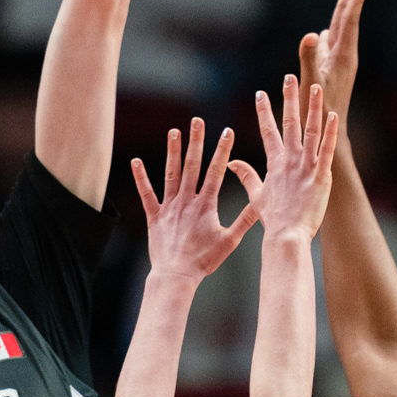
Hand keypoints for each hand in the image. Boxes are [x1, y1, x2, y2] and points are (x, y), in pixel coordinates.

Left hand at [133, 118, 258, 282]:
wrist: (176, 275)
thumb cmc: (203, 261)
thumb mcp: (230, 241)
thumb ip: (245, 220)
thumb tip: (261, 204)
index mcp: (206, 205)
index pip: (216, 172)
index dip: (222, 150)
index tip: (227, 131)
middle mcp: (187, 201)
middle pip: (192, 166)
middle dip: (196, 141)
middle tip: (197, 121)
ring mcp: (169, 207)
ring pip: (171, 174)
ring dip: (172, 152)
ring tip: (174, 131)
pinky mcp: (154, 216)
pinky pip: (146, 194)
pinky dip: (140, 178)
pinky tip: (135, 161)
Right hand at [230, 77, 337, 242]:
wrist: (287, 236)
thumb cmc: (274, 219)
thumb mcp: (257, 195)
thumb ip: (246, 176)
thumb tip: (232, 163)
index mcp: (274, 163)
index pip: (268, 131)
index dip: (264, 111)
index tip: (260, 93)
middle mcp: (289, 160)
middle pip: (289, 123)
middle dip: (289, 98)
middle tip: (289, 77)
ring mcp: (306, 166)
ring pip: (310, 130)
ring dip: (312, 107)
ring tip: (315, 86)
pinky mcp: (321, 176)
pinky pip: (327, 149)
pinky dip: (330, 132)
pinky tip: (333, 115)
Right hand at [298, 0, 372, 133]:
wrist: (329, 134)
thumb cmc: (319, 110)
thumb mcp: (310, 82)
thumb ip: (310, 57)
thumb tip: (312, 34)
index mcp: (343, 56)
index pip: (350, 21)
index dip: (356, 0)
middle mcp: (345, 57)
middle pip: (348, 23)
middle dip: (353, 1)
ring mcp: (339, 65)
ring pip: (339, 33)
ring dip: (342, 14)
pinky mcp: (331, 73)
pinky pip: (330, 46)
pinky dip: (329, 34)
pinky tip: (323, 35)